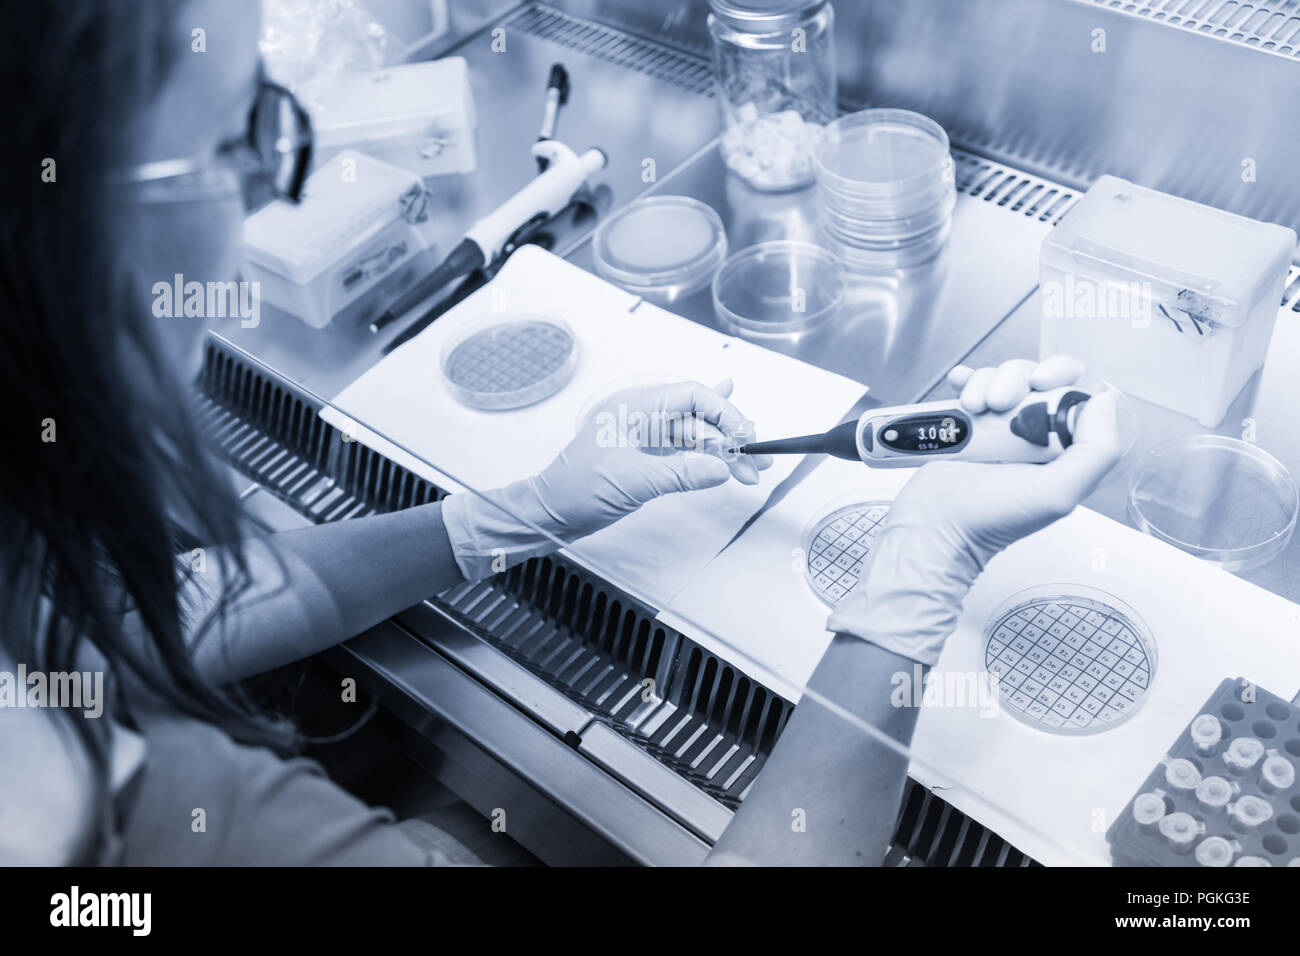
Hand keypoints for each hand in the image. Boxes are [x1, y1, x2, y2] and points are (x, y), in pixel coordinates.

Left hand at [442, 380, 771, 579]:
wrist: (548, 513)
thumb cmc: (577, 490)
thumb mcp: (634, 481)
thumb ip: (682, 473)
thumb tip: (722, 468)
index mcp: (637, 406)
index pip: (693, 396)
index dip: (725, 413)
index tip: (746, 438)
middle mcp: (643, 416)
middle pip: (698, 416)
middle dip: (730, 437)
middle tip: (756, 462)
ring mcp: (643, 437)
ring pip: (693, 437)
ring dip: (722, 453)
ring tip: (750, 472)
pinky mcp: (643, 458)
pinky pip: (681, 450)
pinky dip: (705, 453)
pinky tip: (726, 446)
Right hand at [827, 357, 1124, 664]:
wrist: (934, 527)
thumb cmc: (992, 520)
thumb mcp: (1057, 494)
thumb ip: (1095, 451)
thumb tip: (1104, 402)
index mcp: (1065, 450)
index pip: (1078, 394)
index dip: (1063, 376)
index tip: (1040, 383)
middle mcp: (1036, 437)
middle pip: (1038, 380)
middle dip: (1017, 379)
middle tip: (999, 402)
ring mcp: (1000, 429)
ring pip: (1004, 379)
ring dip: (987, 381)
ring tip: (973, 408)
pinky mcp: (968, 426)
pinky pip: (973, 387)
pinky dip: (967, 380)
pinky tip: (959, 386)